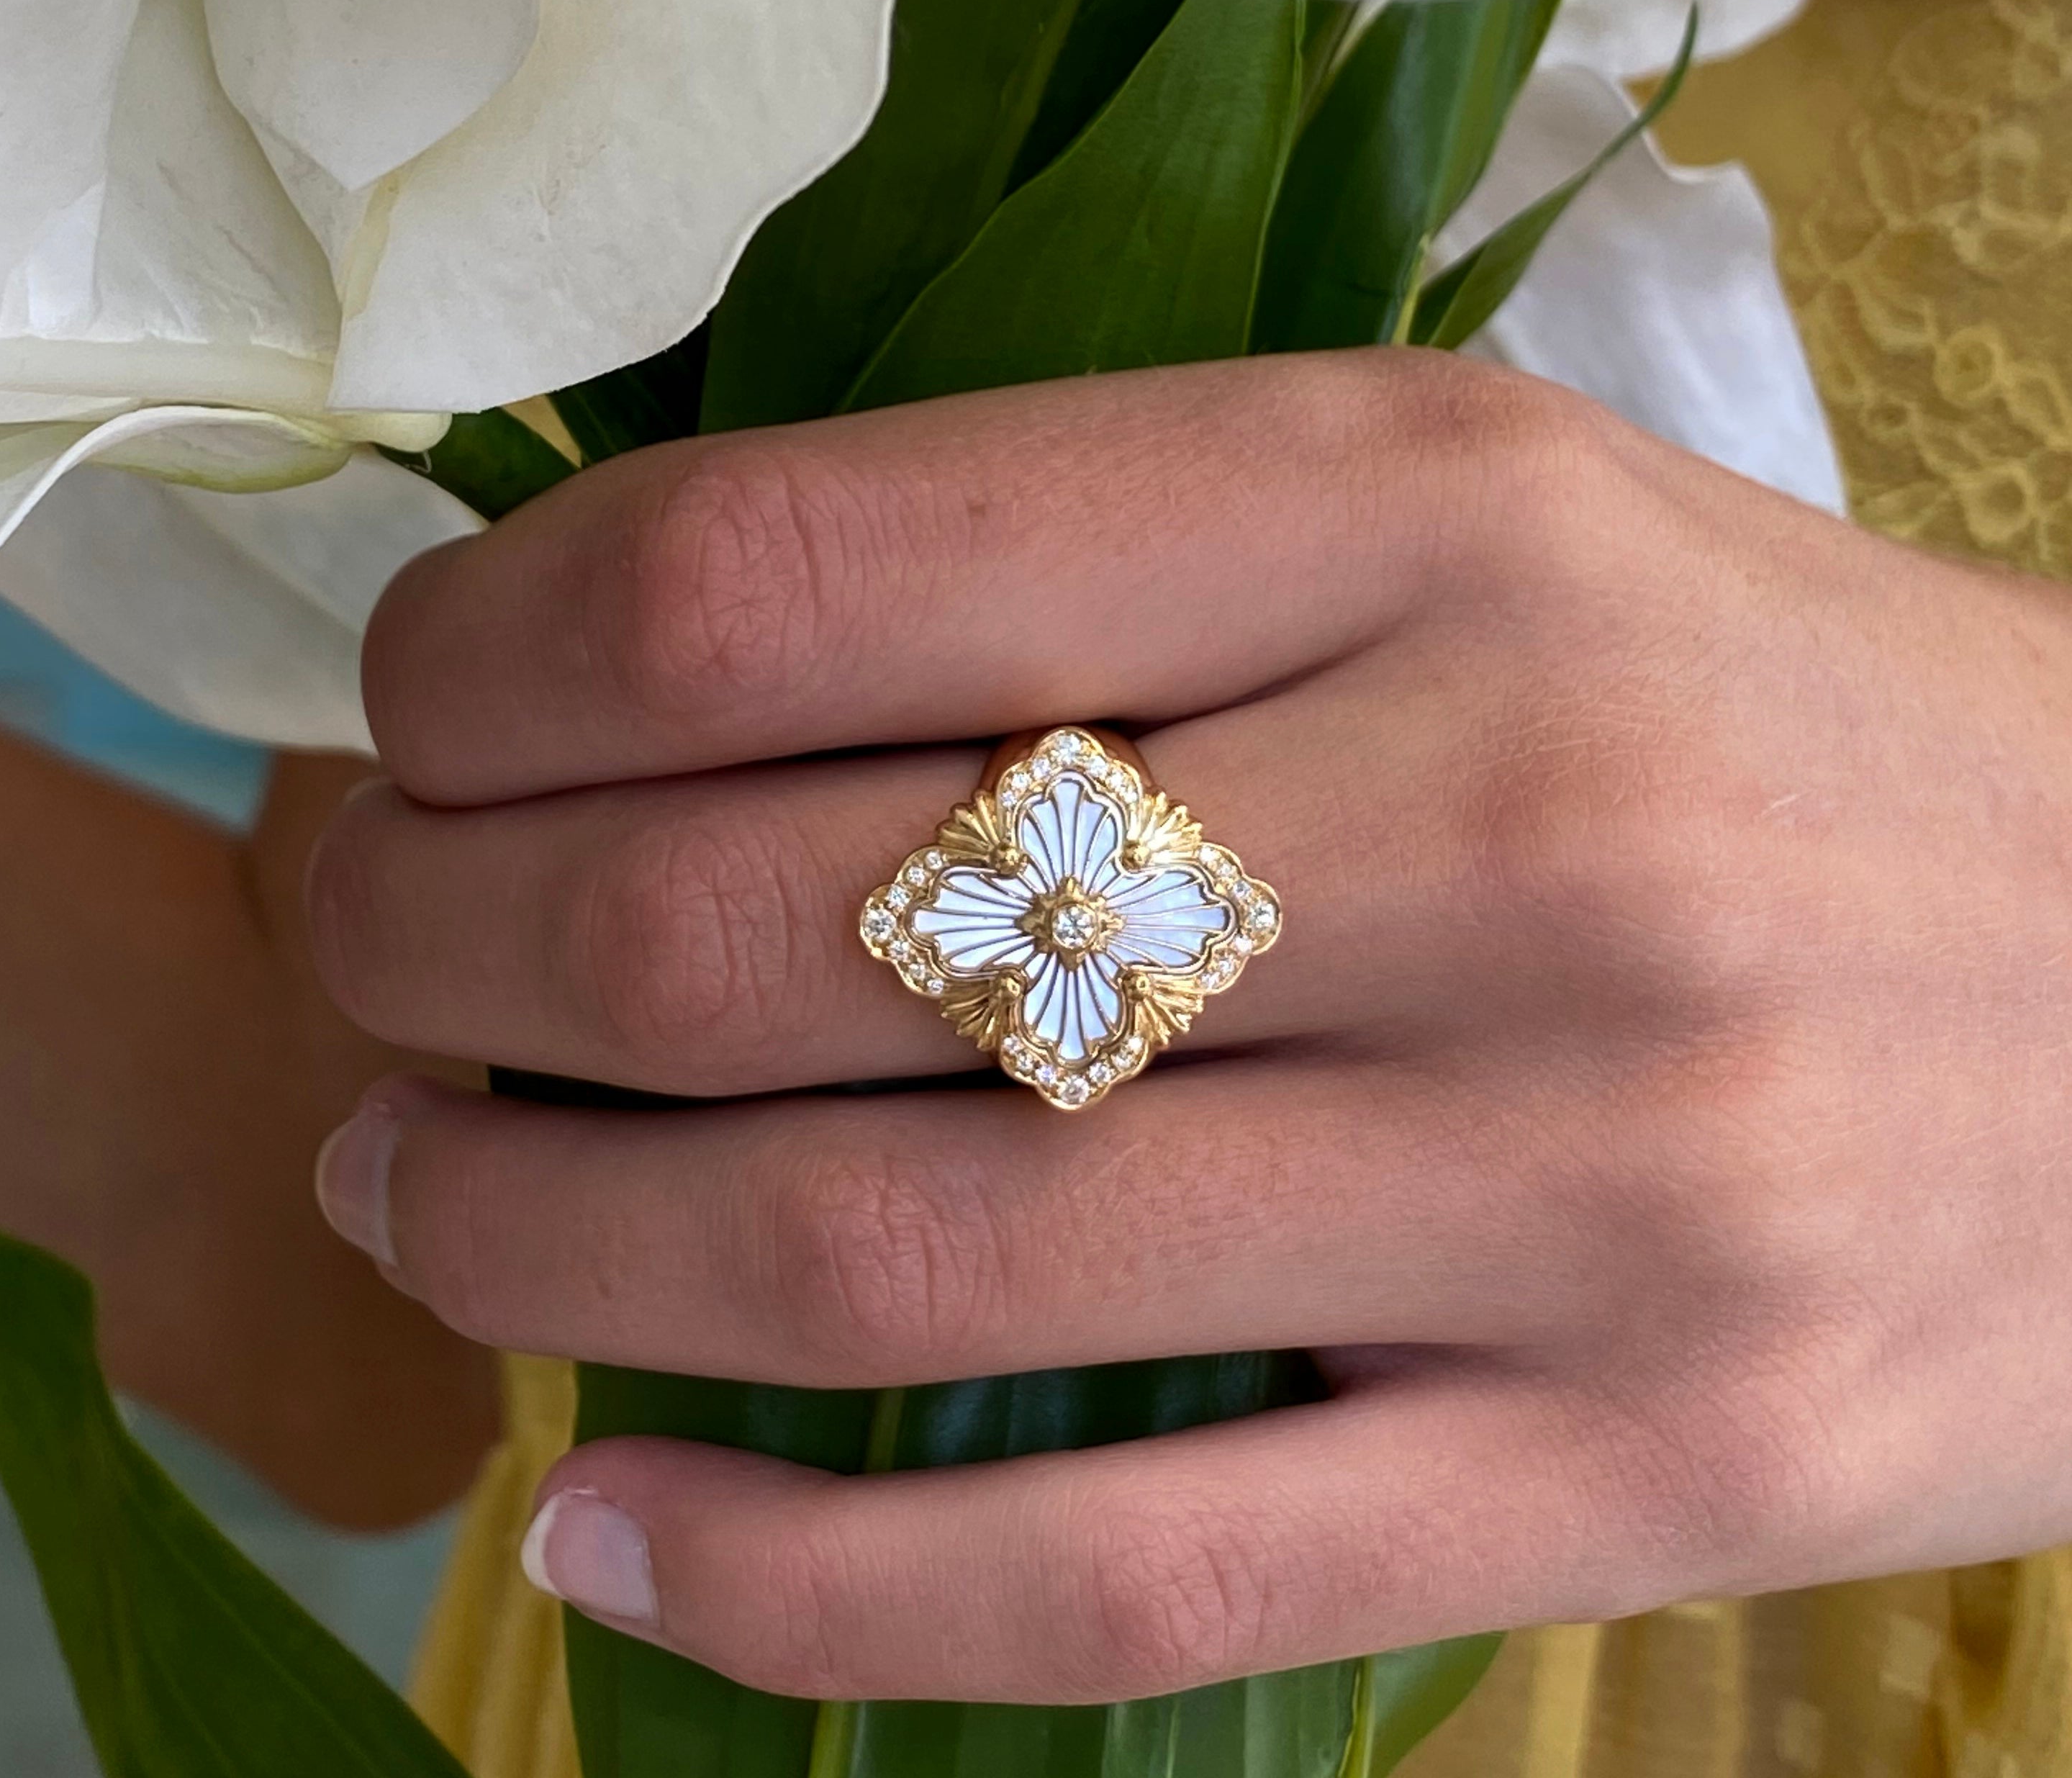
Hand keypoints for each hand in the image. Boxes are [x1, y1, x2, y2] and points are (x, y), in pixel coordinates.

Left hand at [308, 351, 2071, 1698]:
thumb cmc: (1738, 710)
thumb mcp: (1444, 518)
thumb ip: (1076, 567)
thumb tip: (628, 672)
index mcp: (1422, 509)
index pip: (788, 578)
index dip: (496, 659)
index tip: (415, 715)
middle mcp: (1503, 823)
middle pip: (773, 926)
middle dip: (447, 945)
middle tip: (358, 953)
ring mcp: (1580, 1183)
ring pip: (896, 1266)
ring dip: (546, 1250)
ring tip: (408, 1197)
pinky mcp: (1635, 1470)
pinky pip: (1125, 1583)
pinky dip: (799, 1589)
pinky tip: (607, 1536)